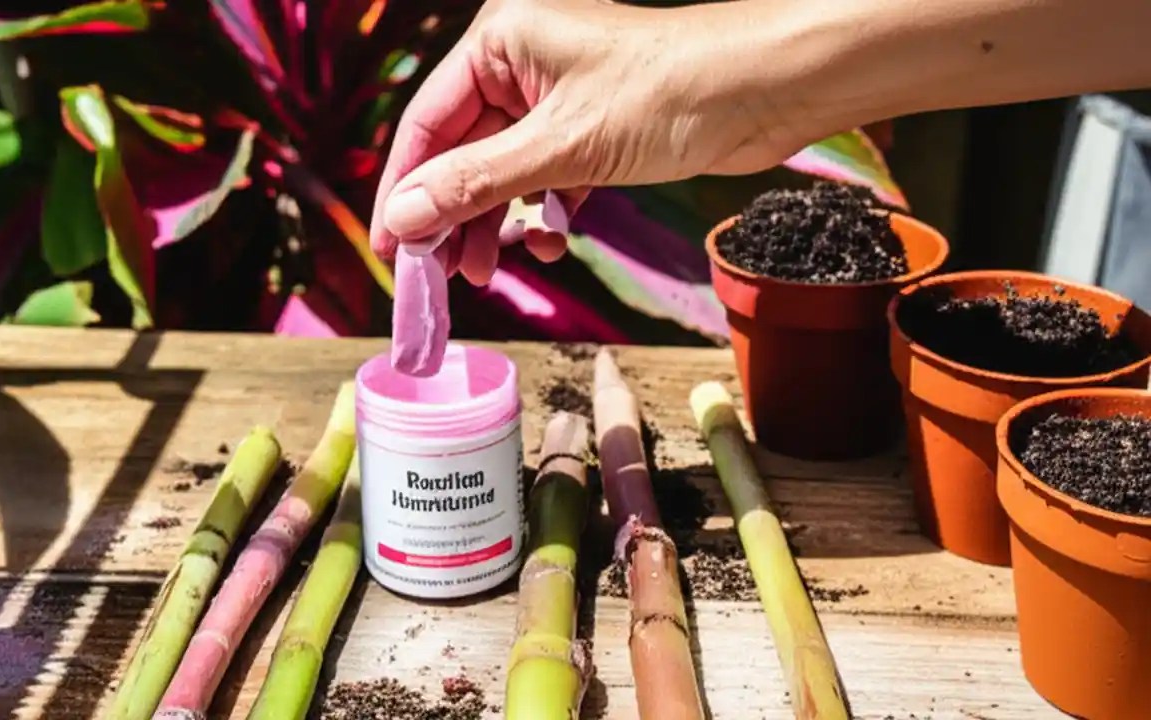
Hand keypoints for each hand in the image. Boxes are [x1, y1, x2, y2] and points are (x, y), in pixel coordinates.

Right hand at [368, 0, 814, 284]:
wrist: (771, 88)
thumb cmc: (671, 92)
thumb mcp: (561, 147)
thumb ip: (476, 184)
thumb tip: (402, 220)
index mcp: (501, 39)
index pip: (427, 122)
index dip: (404, 189)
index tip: (391, 249)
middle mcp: (522, 62)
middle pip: (461, 150)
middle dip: (453, 215)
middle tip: (441, 276)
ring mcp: (559, 96)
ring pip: (503, 169)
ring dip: (496, 222)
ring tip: (490, 272)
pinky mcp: (593, 128)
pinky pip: (546, 176)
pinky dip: (546, 211)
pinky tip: (556, 242)